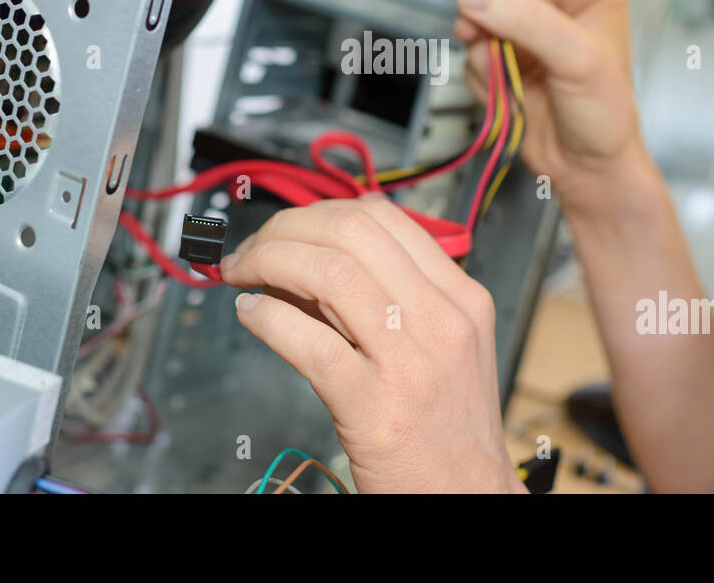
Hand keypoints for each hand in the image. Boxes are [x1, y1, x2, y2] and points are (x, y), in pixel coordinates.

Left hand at [220, 196, 526, 493]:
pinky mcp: (377, 409)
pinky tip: (251, 316)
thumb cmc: (449, 429)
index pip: (380, 219)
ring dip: (267, 262)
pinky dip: (268, 318)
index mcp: (461, 297)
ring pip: (328, 272)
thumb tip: (304, 260)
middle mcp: (442, 320)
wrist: (472, 498)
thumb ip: (386, 300)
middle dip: (284, 229)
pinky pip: (310, 342)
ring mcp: (412, 363)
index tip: (285, 231)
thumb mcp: (441, 347)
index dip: (317, 214)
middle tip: (251, 251)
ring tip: (241, 277)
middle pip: (350, 232)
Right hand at [453, 0, 641, 215]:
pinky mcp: (503, 54)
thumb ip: (526, 20)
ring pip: (479, 9)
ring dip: (479, 39)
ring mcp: (526, 27)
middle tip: (472, 21)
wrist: (587, 168)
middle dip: (483, 0)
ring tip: (498, 64)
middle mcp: (557, 0)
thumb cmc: (605, 115)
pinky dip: (478, 67)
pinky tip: (504, 87)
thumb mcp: (576, 58)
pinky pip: (471, 46)